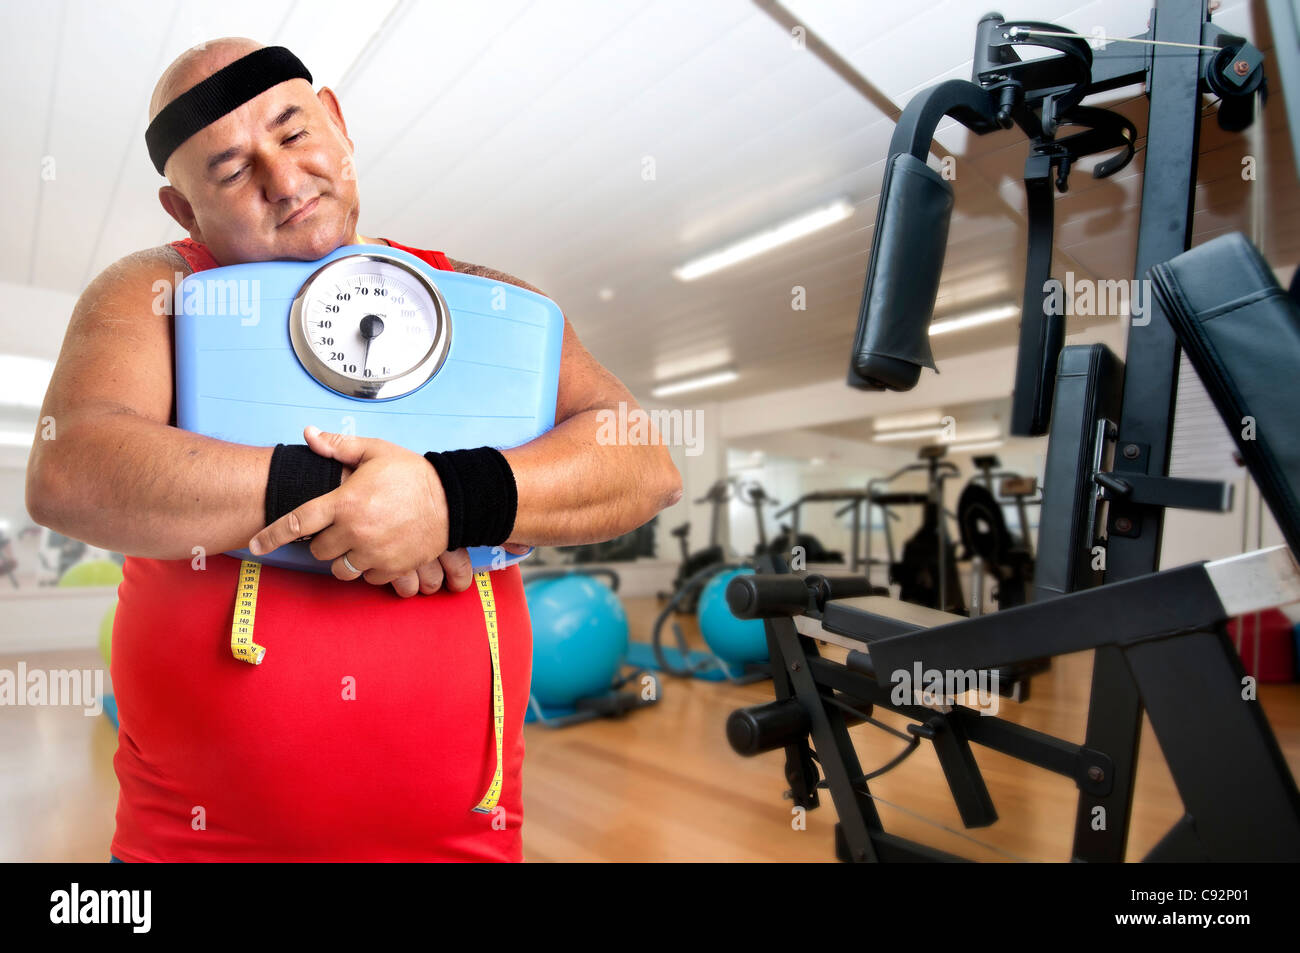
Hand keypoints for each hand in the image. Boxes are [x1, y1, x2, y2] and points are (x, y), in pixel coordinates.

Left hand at [250, 427, 527, 596]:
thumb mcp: (376, 451)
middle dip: (325, 540)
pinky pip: (367, 577)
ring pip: (340, 569)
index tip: (255, 545)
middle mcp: (355, 532)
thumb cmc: (413, 474)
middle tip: (342, 525)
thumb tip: (307, 435)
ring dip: (343, 558)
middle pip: (319, 550)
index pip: (296, 523)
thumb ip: (338, 446)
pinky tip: (380, 549)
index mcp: (345, 503)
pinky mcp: (392, 568)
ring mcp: (374, 554)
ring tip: (359, 541)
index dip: (271, 536)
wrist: (455, 501)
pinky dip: (368, 567)